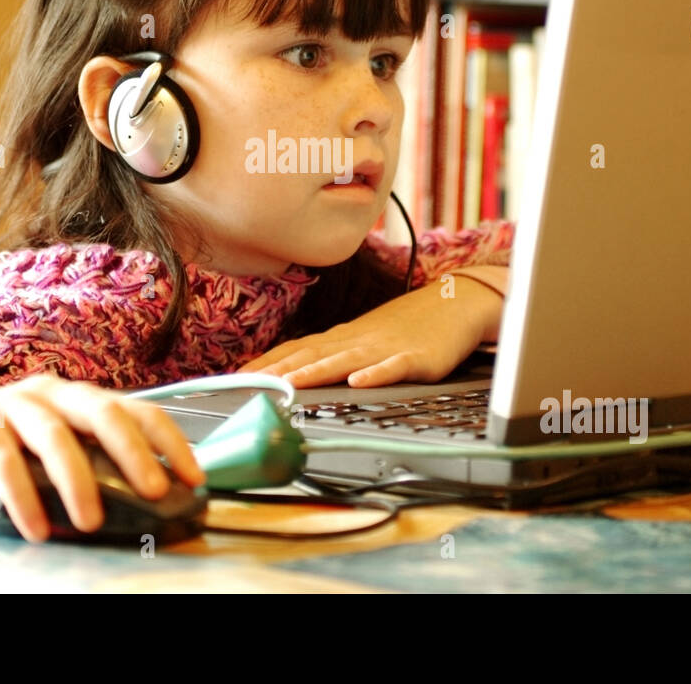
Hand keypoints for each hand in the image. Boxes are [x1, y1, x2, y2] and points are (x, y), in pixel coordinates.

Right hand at [0, 373, 205, 542]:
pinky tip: (36, 528)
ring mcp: (13, 403)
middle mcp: (53, 392)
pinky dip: (21, 495)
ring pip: (54, 435)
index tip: (194, 477)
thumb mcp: (54, 448)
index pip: (139, 410)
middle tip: (154, 492)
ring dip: (77, 481)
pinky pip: (3, 458)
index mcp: (81, 398)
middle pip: (103, 412)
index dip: (170, 440)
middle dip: (134, 452)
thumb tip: (150, 499)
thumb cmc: (4, 446)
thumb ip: (92, 460)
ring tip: (89, 523)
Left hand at [235, 276, 495, 388]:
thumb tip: (296, 368)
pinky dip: (377, 374)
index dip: (267, 363)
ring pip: (346, 360)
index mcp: (344, 338)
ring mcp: (386, 348)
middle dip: (279, 370)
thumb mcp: (365, 339)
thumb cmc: (408, 326)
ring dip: (317, 372)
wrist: (456, 305)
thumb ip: (333, 355)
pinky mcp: (418, 358)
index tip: (234, 377)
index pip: (298, 349)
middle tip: (248, 383)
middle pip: (313, 355)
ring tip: (290, 384)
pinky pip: (394, 367)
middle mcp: (358, 341)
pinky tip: (360, 381)